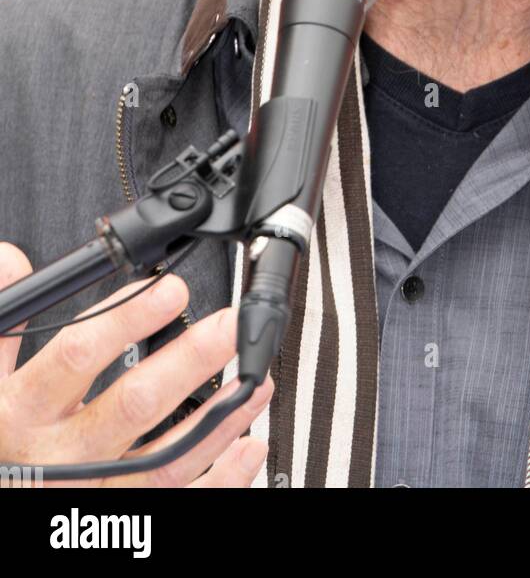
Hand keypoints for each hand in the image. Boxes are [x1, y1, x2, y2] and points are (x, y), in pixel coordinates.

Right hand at [0, 241, 272, 487]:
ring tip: (255, 378)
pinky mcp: (119, 520)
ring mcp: (93, 494)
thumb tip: (12, 258)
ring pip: (166, 458)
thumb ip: (3, 323)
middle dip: (188, 361)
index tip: (169, 290)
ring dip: (219, 417)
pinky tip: (249, 444)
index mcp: (24, 413)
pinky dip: (221, 476)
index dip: (127, 319)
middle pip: (134, 405)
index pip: (79, 356)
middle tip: (227, 327)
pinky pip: (177, 501)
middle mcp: (61, 457)